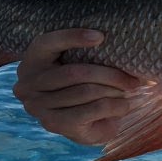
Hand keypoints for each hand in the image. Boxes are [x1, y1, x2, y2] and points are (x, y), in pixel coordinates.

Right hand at [13, 28, 140, 144]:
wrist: (86, 124)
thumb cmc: (86, 84)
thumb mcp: (82, 62)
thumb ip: (88, 50)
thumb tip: (111, 38)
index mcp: (32, 60)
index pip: (50, 42)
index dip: (74, 37)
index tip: (101, 36)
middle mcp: (28, 84)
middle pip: (75, 73)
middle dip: (110, 74)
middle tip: (133, 78)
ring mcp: (38, 107)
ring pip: (86, 92)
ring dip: (114, 91)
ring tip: (130, 90)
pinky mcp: (54, 124)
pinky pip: (91, 110)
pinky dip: (114, 106)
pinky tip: (124, 105)